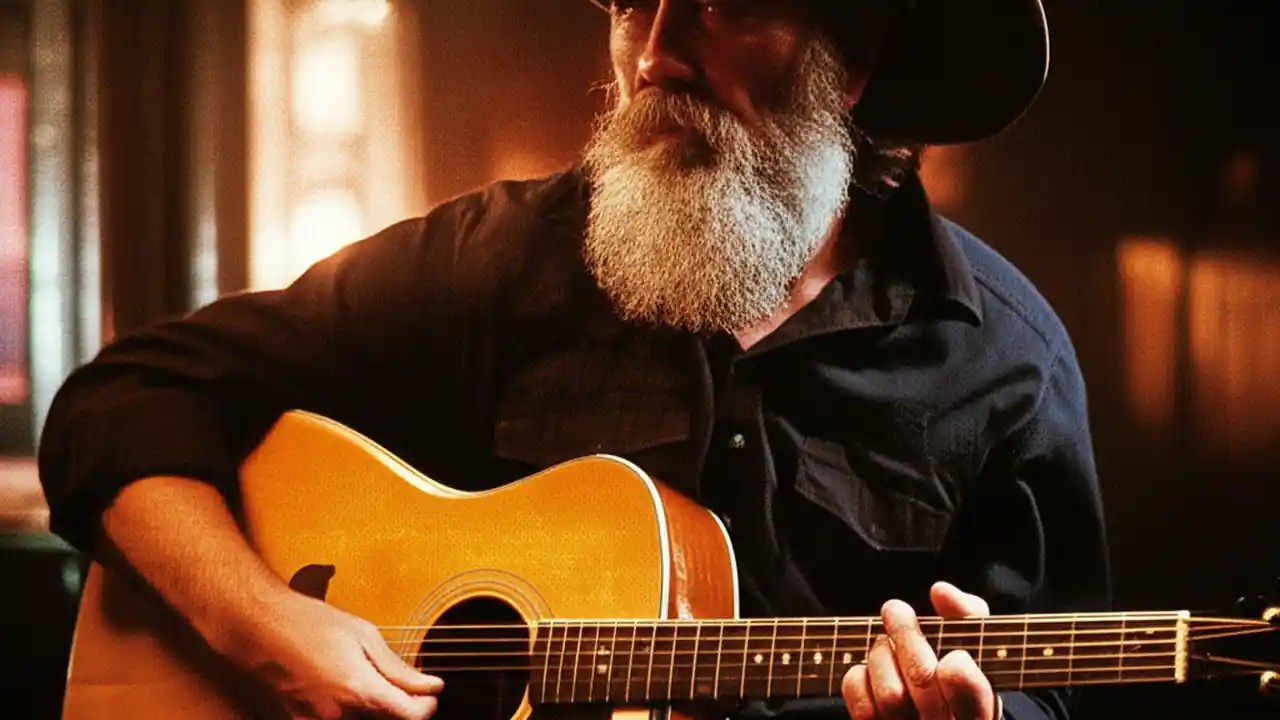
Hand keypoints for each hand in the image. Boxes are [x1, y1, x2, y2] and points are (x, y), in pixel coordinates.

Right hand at [217, 591, 443, 718]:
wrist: (262, 626)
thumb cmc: (311, 623)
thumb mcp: (364, 635)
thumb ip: (398, 668)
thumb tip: (431, 686)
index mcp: (361, 688)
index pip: (412, 715)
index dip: (427, 706)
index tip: (431, 692)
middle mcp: (341, 712)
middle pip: (387, 718)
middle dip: (402, 701)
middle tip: (403, 678)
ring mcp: (319, 719)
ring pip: (363, 719)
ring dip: (374, 703)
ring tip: (366, 671)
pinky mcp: (302, 719)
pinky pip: (337, 719)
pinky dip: (349, 707)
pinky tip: (344, 684)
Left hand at [841, 582, 995, 719]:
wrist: (929, 714)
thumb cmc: (957, 675)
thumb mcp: (975, 646)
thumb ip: (967, 615)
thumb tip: (941, 591)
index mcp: (980, 711)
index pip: (975, 701)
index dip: (963, 680)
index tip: (953, 657)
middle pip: (924, 683)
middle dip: (906, 637)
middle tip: (895, 609)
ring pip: (890, 695)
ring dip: (881, 655)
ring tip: (884, 641)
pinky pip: (863, 707)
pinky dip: (860, 679)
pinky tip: (869, 669)